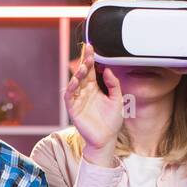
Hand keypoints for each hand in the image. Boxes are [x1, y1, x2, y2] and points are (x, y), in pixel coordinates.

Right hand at [64, 44, 123, 162]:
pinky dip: (71, 88)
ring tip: (83, 66)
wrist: (106, 138)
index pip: (91, 70)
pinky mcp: (73, 109)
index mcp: (95, 88)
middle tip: (88, 53)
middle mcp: (85, 91)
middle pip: (82, 73)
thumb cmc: (112, 120)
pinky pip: (69, 96)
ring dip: (78, 74)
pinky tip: (75, 81)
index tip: (91, 47)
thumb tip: (107, 70)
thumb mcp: (117, 99)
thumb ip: (113, 84)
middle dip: (84, 62)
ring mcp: (78, 99)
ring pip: (75, 83)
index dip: (90, 58)